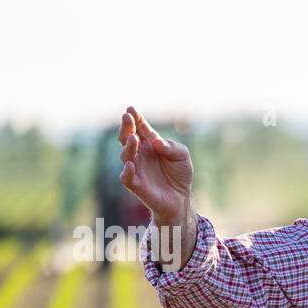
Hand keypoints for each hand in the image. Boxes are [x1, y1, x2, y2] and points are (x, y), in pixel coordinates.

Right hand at [118, 105, 193, 223]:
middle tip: (127, 117)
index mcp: (149, 144)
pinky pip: (127, 178)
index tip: (131, 109)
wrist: (181, 198)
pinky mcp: (136, 185)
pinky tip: (131, 164)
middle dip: (126, 127)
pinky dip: (127, 171)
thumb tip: (156, 142)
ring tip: (134, 139)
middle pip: (127, 138)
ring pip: (125, 156)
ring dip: (128, 146)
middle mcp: (140, 154)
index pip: (140, 128)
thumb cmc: (180, 174)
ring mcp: (136, 169)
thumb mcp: (182, 156)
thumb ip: (171, 147)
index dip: (135, 119)